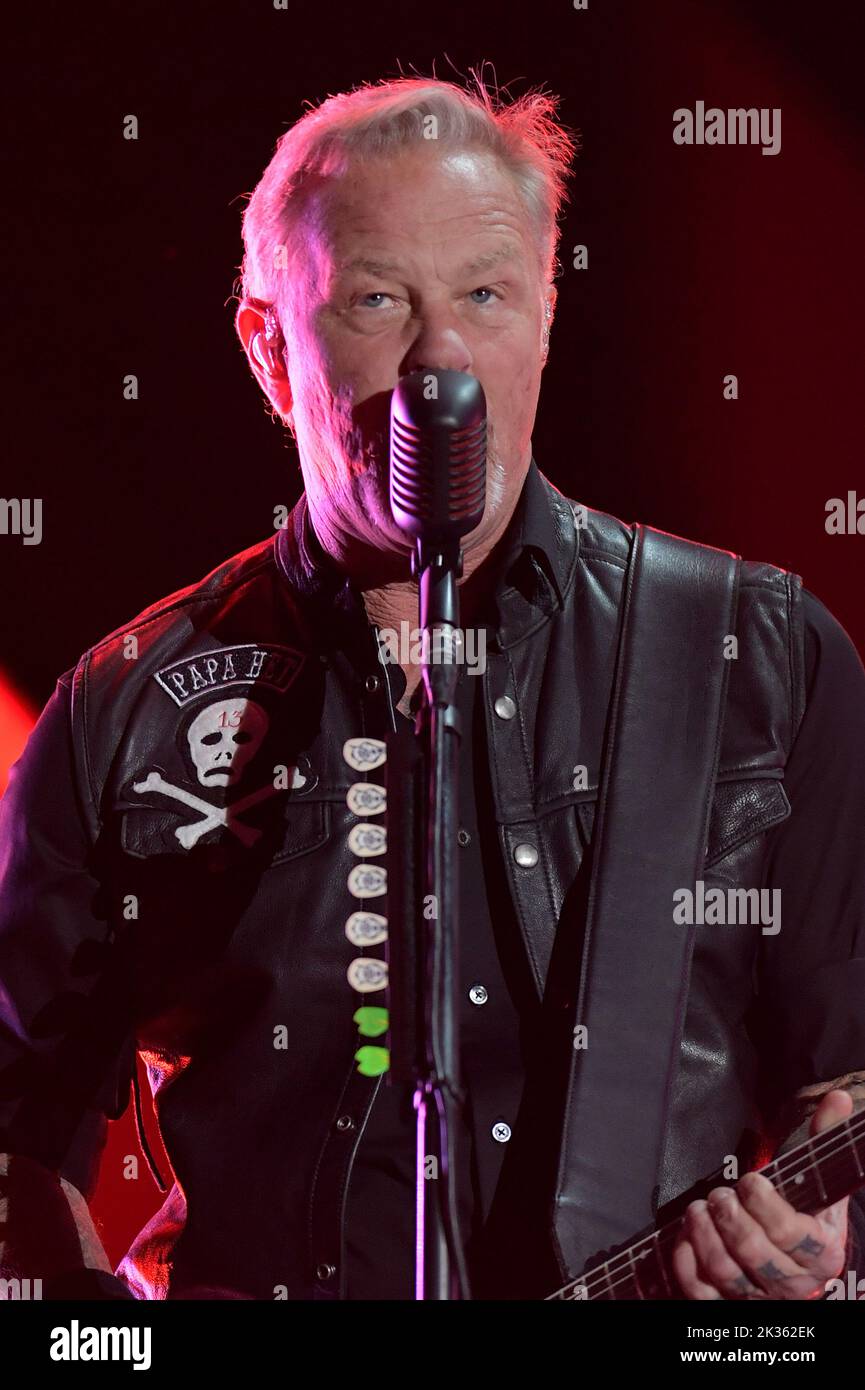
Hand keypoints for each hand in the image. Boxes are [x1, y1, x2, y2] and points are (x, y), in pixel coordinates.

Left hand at [672, 1089, 850, 1298]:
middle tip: (719, 1194)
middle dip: (732, 1219)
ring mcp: (759, 1299)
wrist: (799, 1264)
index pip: (791, 1234)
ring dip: (706, 1236)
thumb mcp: (820, 1183)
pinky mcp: (726, 1306)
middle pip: (757, 1256)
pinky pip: (700, 1292)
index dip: (766, 1205)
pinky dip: (687, 1262)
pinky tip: (686, 1234)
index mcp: (821, 1252)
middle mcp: (793, 1284)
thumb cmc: (806, 1216)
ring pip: (727, 1275)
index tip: (749, 1179)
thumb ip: (825, 1140)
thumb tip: (839, 1098)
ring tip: (699, 1207)